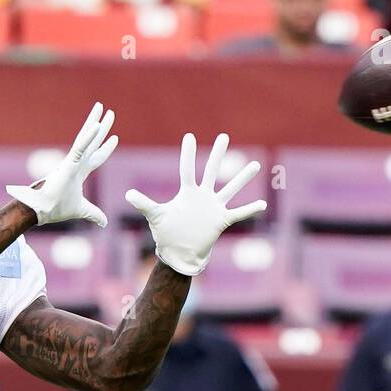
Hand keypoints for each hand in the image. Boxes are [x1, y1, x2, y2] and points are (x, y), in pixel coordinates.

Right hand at [6, 102, 117, 227]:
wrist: (41, 210)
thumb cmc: (56, 208)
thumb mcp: (81, 210)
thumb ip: (94, 214)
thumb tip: (105, 223)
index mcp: (79, 171)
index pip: (97, 157)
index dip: (106, 148)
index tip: (115, 138)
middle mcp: (76, 163)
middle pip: (93, 141)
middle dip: (103, 127)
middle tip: (110, 112)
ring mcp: (72, 161)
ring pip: (86, 138)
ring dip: (95, 122)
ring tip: (102, 107)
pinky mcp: (68, 164)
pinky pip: (80, 147)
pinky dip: (88, 137)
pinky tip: (97, 125)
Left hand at [125, 133, 266, 276]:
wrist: (179, 253)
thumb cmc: (166, 234)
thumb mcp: (156, 217)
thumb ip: (144, 204)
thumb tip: (127, 195)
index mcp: (187, 193)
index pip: (188, 170)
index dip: (188, 155)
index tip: (189, 136)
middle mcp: (202, 196)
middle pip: (212, 171)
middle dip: (218, 155)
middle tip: (223, 136)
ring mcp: (213, 207)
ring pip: (230, 189)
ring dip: (242, 178)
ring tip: (254, 165)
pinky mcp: (221, 221)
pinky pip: (238, 214)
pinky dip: (250, 210)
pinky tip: (263, 203)